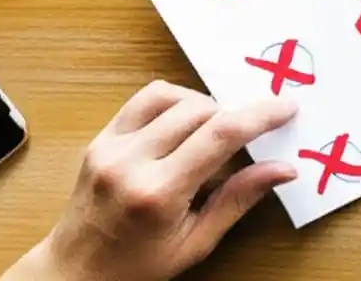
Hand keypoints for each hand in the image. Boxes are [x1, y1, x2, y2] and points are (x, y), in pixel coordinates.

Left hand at [2, 81, 297, 280]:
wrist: (75, 271)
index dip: (259, 116)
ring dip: (202, 104)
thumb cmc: (137, 265)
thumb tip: (283, 169)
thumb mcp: (196, 243)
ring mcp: (110, 147)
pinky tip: (184, 124)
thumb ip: (238, 200)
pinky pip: (143, 100)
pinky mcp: (100, 138)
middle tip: (251, 132)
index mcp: (157, 194)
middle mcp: (130, 163)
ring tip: (214, 131)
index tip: (285, 108)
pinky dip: (173, 103)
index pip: (219, 136)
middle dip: (234, 114)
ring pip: (170, 96)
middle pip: (199, 110)